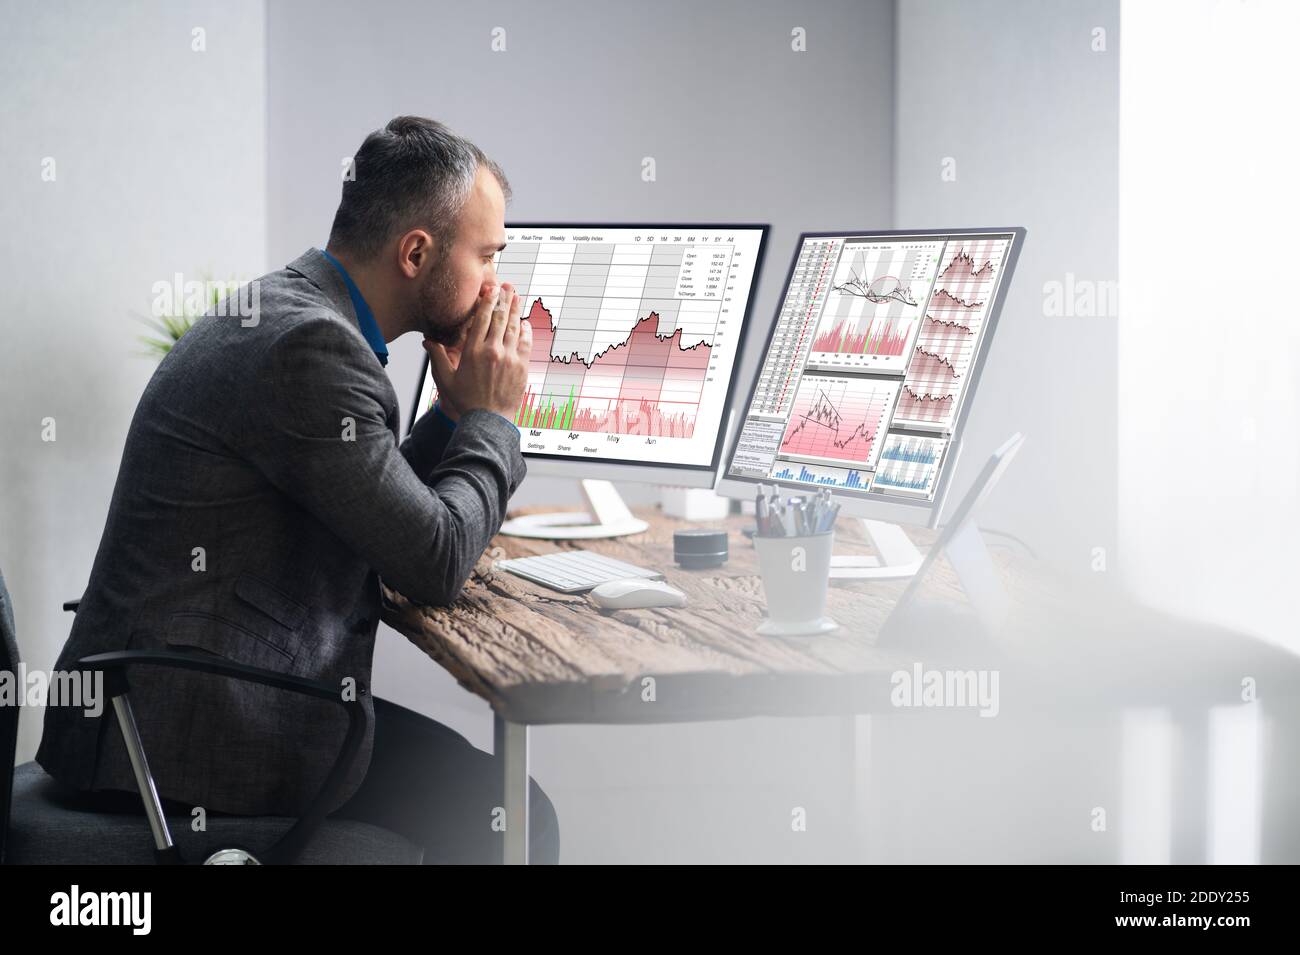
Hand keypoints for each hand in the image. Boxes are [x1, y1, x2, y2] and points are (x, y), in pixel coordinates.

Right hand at [423, 283, 529, 422]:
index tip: (491, 289)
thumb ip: (437, 356)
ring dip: (516, 310)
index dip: (487, 301)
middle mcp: (493, 351)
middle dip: (504, 299)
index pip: (482, 319)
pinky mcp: (521, 367)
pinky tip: (525, 323)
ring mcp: (510, 359)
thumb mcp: (446, 379)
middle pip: (500, 318)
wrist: (488, 421)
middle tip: (508, 286)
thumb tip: (427, 340)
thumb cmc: (466, 402)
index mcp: (473, 352)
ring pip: (514, 328)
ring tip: (517, 297)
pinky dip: (526, 331)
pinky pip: (526, 343)